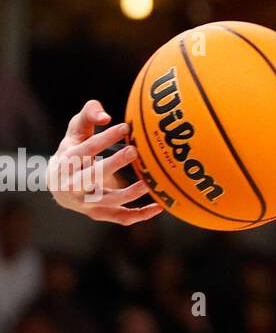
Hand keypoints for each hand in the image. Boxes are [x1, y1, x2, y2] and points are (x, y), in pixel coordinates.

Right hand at [47, 100, 162, 225]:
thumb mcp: (76, 130)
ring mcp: (86, 203)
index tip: (126, 127)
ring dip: (129, 193)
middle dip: (113, 164)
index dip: (105, 138)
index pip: (86, 150)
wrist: (59, 184)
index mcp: (67, 162)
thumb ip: (88, 114)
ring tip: (150, 181)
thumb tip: (106, 116)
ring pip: (108, 200)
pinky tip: (160, 205)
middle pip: (92, 177)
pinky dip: (140, 215)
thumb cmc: (74, 149)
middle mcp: (73, 185)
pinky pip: (120, 218)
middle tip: (134, 151)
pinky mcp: (99, 213)